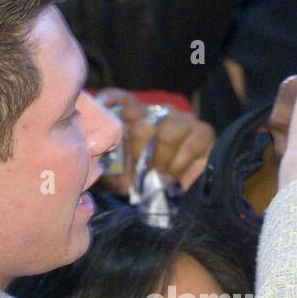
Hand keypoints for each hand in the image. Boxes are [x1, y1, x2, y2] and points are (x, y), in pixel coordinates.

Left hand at [94, 89, 214, 191]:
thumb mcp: (123, 177)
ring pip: (166, 134)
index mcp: (138, 117)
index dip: (110, 101)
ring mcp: (184, 120)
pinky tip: (175, 178)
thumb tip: (92, 161)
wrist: (183, 198)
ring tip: (159, 178)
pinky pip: (189, 146)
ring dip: (160, 162)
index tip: (100, 109)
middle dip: (139, 154)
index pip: (122, 100)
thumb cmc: (148, 183)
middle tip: (139, 173)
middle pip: (143, 124)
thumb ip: (108, 168)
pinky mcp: (204, 132)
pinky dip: (179, 167)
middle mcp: (161, 113)